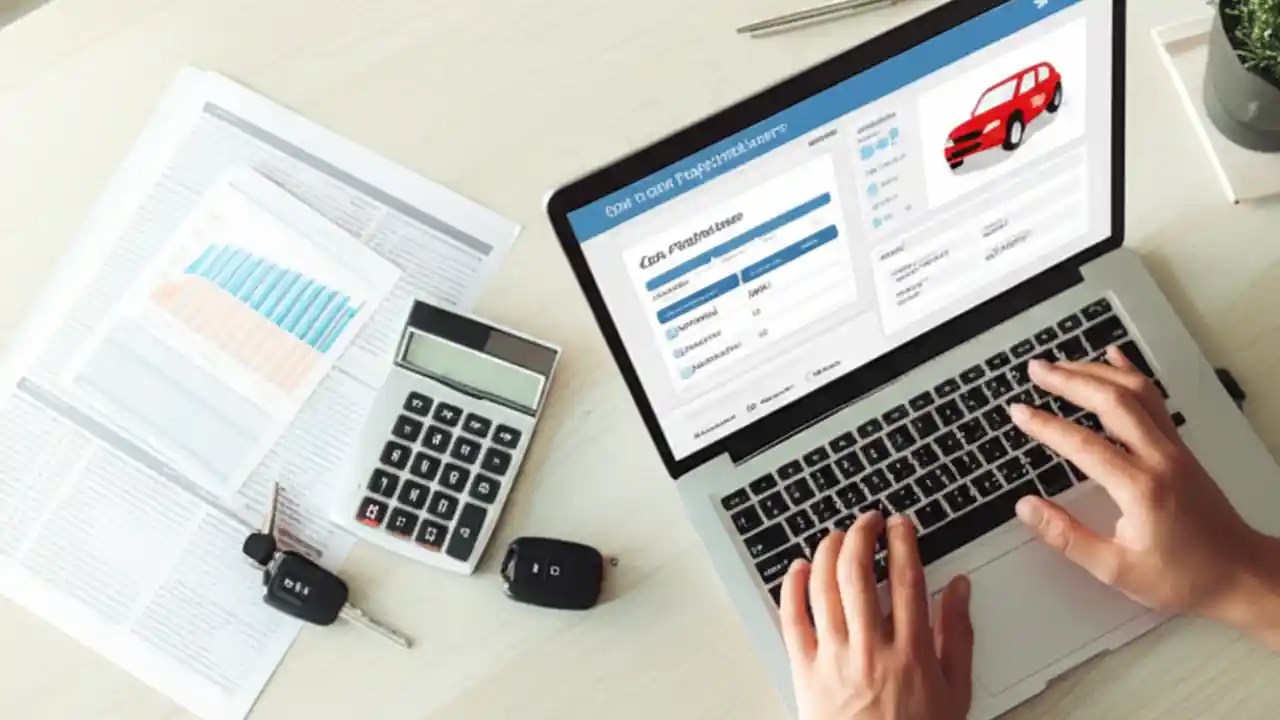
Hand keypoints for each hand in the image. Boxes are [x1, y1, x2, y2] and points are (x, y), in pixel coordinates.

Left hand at [780, 513, 972, 719]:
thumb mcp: (955, 691)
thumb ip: (958, 634)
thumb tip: (959, 588)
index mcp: (911, 653)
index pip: (907, 579)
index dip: (903, 542)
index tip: (901, 524)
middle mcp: (870, 650)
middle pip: (859, 573)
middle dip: (862, 535)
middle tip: (867, 520)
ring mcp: (833, 658)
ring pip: (823, 588)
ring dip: (827, 551)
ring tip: (836, 535)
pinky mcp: (803, 670)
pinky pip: (791, 618)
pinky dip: (792, 586)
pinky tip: (798, 567)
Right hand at [1010, 346, 1279, 647]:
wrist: (1240, 574)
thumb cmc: (1184, 577)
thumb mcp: (1116, 570)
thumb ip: (1067, 536)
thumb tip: (1027, 508)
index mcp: (1140, 489)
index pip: (1083, 444)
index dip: (1046, 425)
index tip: (1018, 413)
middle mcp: (1160, 459)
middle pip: (1112, 401)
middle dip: (1069, 380)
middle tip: (1036, 370)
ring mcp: (1174, 449)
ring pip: (1135, 392)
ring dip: (1096, 372)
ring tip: (1062, 364)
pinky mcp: (1180, 448)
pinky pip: (1154, 400)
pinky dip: (1131, 373)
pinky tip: (1114, 358)